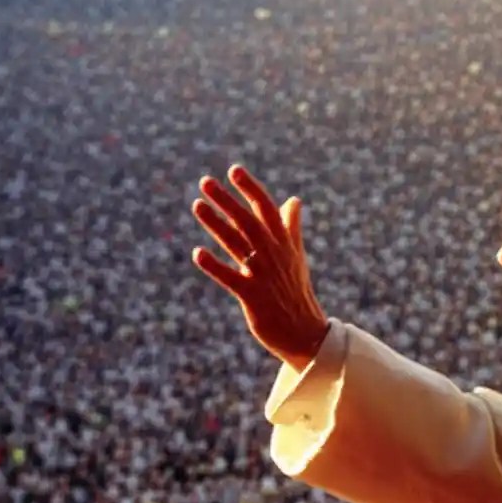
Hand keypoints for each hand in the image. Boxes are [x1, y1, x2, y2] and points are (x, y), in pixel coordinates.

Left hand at [190, 165, 329, 371]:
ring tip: (197, 205)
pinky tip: (198, 253)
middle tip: (205, 181)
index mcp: (284, 244)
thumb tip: (294, 199)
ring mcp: (263, 275)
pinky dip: (214, 265)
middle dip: (227, 200)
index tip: (234, 170)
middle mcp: (274, 255)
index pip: (267, 209)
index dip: (250, 188)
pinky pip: (230, 277)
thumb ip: (291, 227)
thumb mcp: (296, 256)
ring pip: (237, 244)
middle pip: (248, 221)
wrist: (304, 332)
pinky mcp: (253, 296)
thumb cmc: (295, 291)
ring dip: (216, 224)